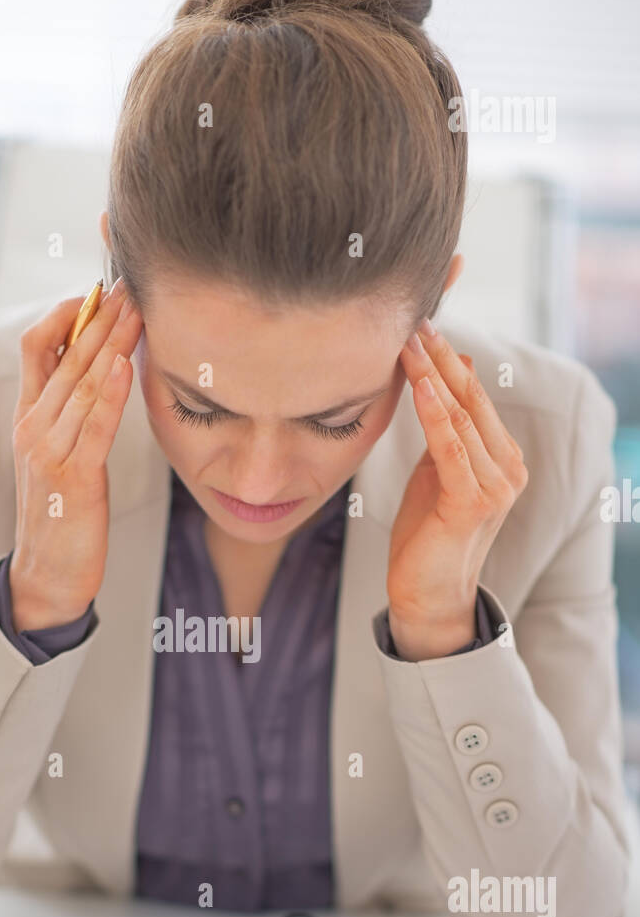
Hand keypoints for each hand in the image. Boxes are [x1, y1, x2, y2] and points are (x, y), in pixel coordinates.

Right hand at [8, 279, 142, 629]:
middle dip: (98, 316)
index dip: (65, 312)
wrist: (47, 576)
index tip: (99, 290)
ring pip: (79, 384)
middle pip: (63, 356)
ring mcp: (48, 452)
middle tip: (130, 283)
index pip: (35, 346)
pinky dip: (110, 394)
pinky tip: (127, 365)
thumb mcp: (59, 453)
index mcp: (27, 417)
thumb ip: (70, 412)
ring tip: (137, 309)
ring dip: (110, 342)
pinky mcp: (72, 479)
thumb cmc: (60, 513)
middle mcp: (32, 427)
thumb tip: (100, 369)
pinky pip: (92, 428)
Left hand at [387, 321, 527, 660]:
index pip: (475, 396)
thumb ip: (447, 428)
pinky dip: (434, 416)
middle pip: (472, 400)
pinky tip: (419, 386)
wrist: (429, 595)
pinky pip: (451, 449)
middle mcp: (508, 467)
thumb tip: (456, 371)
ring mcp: (495, 485)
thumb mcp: (438, 470)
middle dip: (441, 358)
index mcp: (503, 457)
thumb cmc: (429, 535)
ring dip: (431, 377)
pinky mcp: (472, 502)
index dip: (449, 360)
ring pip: (461, 418)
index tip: (421, 325)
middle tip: (415, 321)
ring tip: (407, 343)